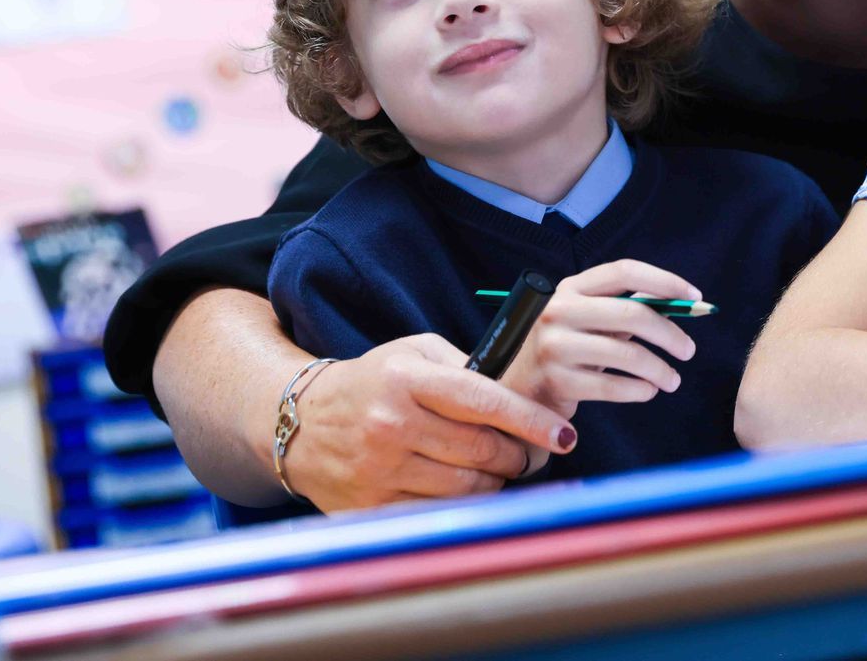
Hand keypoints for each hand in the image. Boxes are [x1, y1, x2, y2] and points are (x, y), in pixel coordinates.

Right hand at [282, 333, 574, 511]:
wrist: (301, 423)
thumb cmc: (374, 382)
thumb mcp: (414, 354)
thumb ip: (467, 368)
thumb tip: (522, 394)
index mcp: (407, 381)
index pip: (485, 401)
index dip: (532, 420)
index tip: (564, 435)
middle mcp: (392, 425)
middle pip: (484, 450)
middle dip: (519, 454)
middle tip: (530, 452)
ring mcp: (380, 470)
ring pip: (469, 486)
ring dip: (496, 480)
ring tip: (497, 466)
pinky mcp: (372, 506)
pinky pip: (441, 511)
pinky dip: (466, 502)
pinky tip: (468, 486)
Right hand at [502, 259, 702, 418]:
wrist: (517, 389)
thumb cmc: (565, 349)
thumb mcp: (588, 320)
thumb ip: (626, 308)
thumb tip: (683, 303)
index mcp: (571, 287)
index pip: (624, 271)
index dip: (665, 281)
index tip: (695, 298)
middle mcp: (558, 311)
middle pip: (631, 313)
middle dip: (670, 333)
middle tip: (689, 350)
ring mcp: (554, 346)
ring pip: (627, 355)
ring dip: (660, 370)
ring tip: (672, 380)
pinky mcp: (556, 381)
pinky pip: (613, 387)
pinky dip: (640, 390)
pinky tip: (648, 391)